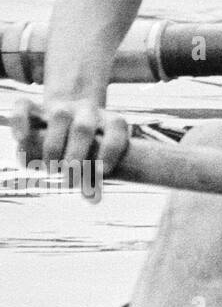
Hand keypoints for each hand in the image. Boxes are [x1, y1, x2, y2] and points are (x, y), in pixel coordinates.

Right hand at [9, 93, 129, 179]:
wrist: (67, 115)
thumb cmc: (86, 144)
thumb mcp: (95, 156)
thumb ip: (94, 175)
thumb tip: (93, 199)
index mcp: (108, 120)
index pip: (116, 131)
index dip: (111, 151)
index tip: (102, 173)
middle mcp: (87, 110)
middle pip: (84, 128)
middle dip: (77, 155)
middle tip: (69, 178)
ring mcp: (61, 106)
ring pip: (59, 117)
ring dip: (53, 146)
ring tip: (50, 169)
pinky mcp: (35, 107)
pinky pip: (24, 107)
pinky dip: (20, 122)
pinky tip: (21, 139)